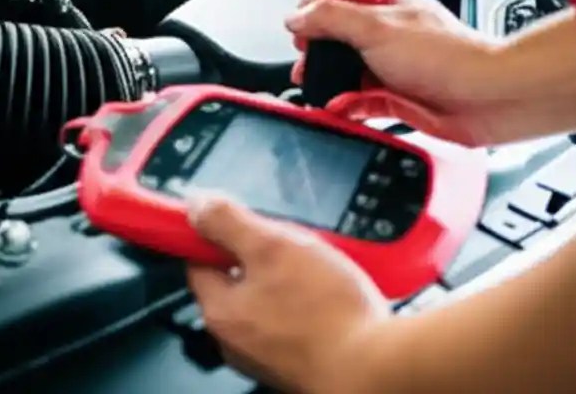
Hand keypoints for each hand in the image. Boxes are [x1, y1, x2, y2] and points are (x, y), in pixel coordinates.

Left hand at [186, 195, 388, 393]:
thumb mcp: (272, 247)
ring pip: (269, 298)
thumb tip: (197, 206)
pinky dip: (310, 304)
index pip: (198, 260)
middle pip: (237, 279)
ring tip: (320, 271)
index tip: (233, 218)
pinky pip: (295, 319)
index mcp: (220, 311)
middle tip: (292, 244)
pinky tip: (334, 297)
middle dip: (263, 255)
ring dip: (290, 278)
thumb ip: (229, 223)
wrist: (378, 369)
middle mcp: (236, 340)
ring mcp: (267, 355)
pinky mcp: (298, 362)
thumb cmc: (328, 315)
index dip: (216, 233)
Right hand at [284, 0, 501, 144]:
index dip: (315, 6)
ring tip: (316, 87)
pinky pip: (360, 100)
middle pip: (338, 35)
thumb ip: (330, 18)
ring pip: (347, 70)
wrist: (488, 98)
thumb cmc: (449, 57)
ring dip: (329, 80)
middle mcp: (389, 32)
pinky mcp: (398, 96)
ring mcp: (393, 65)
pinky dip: (346, 105)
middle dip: (316, 50)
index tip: (298, 23)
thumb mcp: (375, 27)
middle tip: (306, 60)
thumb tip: (296, 17)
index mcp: (387, 1)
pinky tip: (339, 108)